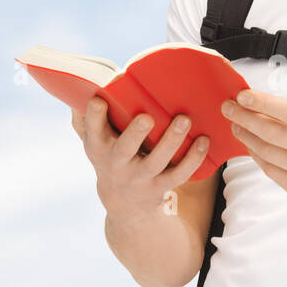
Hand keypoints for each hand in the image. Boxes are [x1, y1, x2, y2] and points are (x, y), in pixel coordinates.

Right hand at [71, 99, 208, 213]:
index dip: (94, 116)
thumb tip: (82, 83)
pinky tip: (203, 141)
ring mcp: (139, 177)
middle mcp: (117, 163)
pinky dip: (192, 159)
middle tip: (147, 117)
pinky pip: (178, 175)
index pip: (92, 130)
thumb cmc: (110, 155)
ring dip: (171, 141)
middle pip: (125, 149)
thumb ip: (86, 116)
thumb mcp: (93, 140)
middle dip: (135, 133)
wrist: (123, 202)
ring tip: (184, 120)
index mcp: (99, 146)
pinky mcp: (160, 187)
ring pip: (156, 162)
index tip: (99, 100)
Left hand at [220, 88, 286, 204]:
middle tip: (228, 108)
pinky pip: (271, 171)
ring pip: (268, 153)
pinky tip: (250, 143)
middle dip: (246, 119)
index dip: (263, 103)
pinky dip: (257, 155)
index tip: (241, 95)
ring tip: (236, 125)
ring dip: (247, 137)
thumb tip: (259, 107)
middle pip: (274, 134)